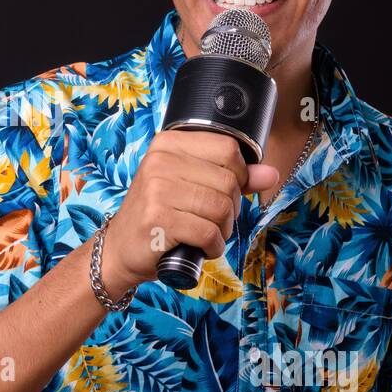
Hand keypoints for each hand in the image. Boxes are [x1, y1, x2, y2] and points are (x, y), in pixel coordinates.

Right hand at [99, 129, 279, 291]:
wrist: (121, 248)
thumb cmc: (159, 215)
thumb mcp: (191, 186)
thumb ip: (233, 177)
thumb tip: (271, 174)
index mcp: (169, 144)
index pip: (228, 149)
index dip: (239, 175)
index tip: (223, 192)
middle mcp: (160, 161)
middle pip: (229, 181)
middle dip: (231, 208)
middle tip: (211, 219)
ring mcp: (157, 189)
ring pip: (222, 208)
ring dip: (223, 229)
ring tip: (205, 234)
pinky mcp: (158, 219)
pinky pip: (209, 232)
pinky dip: (213, 246)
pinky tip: (201, 247)